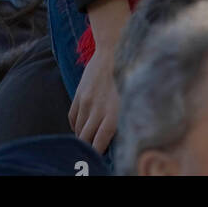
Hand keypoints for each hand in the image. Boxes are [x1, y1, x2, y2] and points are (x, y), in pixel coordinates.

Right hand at [68, 0, 130, 152]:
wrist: (115, 46)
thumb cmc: (133, 73)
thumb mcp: (135, 98)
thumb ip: (128, 119)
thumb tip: (128, 137)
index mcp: (114, 115)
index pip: (98, 146)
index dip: (96, 156)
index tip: (98, 160)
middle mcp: (98, 111)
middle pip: (85, 141)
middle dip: (88, 149)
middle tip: (92, 153)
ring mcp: (86, 102)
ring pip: (78, 130)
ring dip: (82, 137)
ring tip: (88, 140)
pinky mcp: (79, 93)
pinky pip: (72, 117)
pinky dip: (75, 125)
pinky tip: (82, 126)